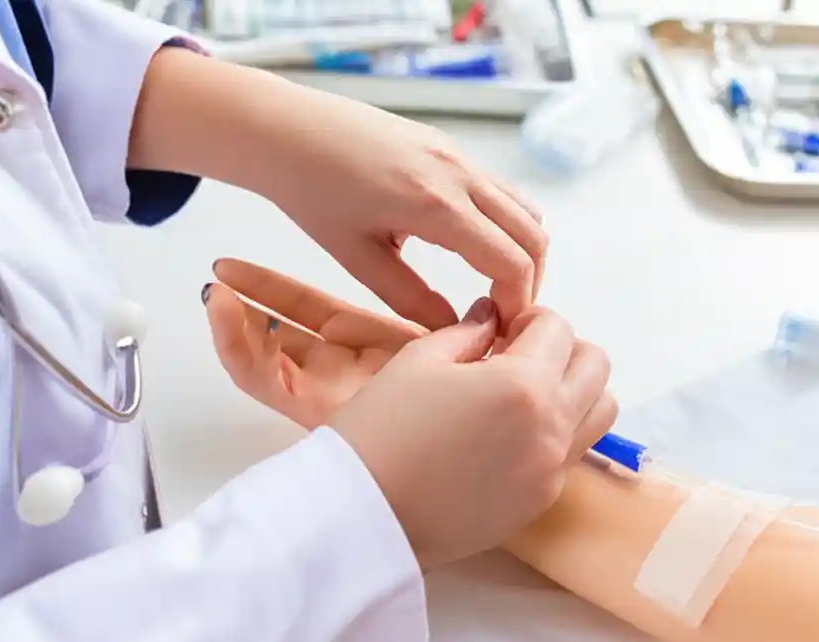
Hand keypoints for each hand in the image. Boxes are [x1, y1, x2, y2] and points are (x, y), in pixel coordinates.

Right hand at [204, 261, 615, 569]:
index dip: (526, 319)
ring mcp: (551, 470)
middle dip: (561, 349)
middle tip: (513, 357)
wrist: (362, 516)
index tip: (497, 330)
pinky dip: (556, 432)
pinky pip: (572, 452)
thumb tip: (492, 318)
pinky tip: (506, 435)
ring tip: (519, 396)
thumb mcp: (418, 362)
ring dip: (571, 391)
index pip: (558, 327)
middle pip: (595, 366)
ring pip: (599, 411)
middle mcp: (552, 428)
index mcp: (523, 385)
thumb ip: (469, 332)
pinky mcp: (540, 501)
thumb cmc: (379, 432)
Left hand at [260, 84, 547, 330]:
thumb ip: (410, 298)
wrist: (285, 131)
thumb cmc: (311, 191)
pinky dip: (503, 223)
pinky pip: (499, 188)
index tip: (503, 332)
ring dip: (521, 249)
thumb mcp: (357, 258)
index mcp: (436, 206)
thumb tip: (453, 330)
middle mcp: (458, 173)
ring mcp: (457, 154)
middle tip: (506, 315)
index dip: (517, 303)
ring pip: (524, 207)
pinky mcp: (449, 146)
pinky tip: (471, 247)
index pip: (511, 262)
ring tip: (493, 284)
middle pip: (533, 234)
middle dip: (529, 281)